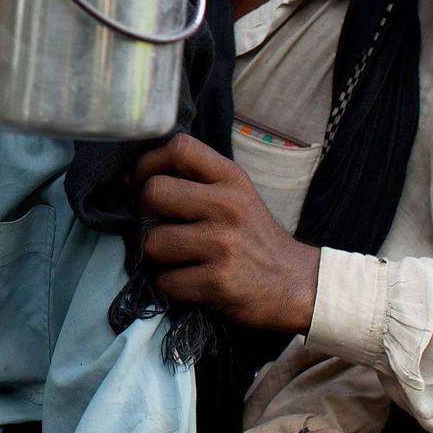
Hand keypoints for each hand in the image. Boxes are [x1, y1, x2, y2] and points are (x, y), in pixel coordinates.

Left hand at [136, 134, 320, 334]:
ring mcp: (222, 245)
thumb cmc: (253, 236)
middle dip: (143, 211)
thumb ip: (198, 179)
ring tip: (175, 256)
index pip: (179, 147)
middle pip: (154, 192)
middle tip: (155, 224)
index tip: (138, 181)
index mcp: (231, 179)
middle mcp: (227, 207)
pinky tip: (188, 280)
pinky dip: (169, 284)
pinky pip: (165, 280)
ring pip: (152, 242)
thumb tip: (138, 175)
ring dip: (154, 255)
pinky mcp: (217, 282)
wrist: (295, 284)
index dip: (146, 162)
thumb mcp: (237, 194)